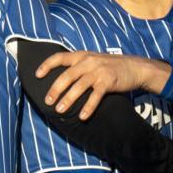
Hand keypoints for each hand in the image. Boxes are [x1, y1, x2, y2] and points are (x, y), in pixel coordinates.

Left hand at [34, 51, 168, 118]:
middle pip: (67, 75)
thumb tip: (60, 80)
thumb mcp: (93, 60)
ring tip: (60, 110)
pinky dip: (88, 107)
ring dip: (68, 98)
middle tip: (47, 102)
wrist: (135, 67)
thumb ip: (78, 67)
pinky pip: (95, 96)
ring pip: (79, 86)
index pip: (60, 57)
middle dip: (55, 89)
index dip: (47, 65)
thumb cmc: (110, 66)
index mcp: (82, 56)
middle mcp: (88, 61)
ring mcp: (99, 71)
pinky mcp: (108, 81)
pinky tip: (82, 116)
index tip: (37, 75)